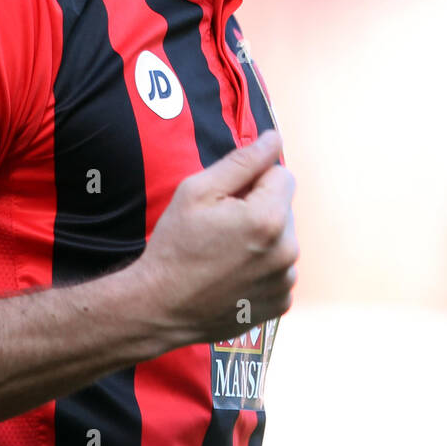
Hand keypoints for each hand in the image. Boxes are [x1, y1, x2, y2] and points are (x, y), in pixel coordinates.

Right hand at [137, 131, 297, 347]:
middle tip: (220, 226)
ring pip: (282, 239)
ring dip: (261, 238)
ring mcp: (285, 280)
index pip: (281, 174)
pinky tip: (231, 274)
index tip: (226, 199)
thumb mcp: (197, 190)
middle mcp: (287, 250)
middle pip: (283, 207)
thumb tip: (274, 138)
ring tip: (224, 253)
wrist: (160, 307)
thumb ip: (242, 160)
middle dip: (258, 208)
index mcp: (269, 217)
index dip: (252, 180)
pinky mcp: (281, 302)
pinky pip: (278, 269)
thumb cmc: (175, 245)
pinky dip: (261, 267)